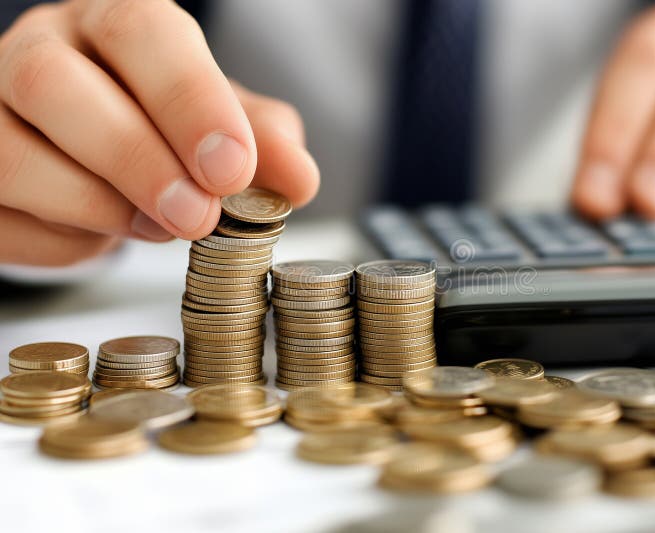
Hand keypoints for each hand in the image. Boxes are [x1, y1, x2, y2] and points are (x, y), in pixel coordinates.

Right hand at [0, 0, 318, 265]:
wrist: (94, 152)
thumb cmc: (162, 126)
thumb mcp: (223, 123)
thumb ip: (262, 141)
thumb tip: (298, 178)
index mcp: (112, 24)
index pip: (140, 31)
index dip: (188, 99)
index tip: (232, 166)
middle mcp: (38, 54)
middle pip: (54, 85)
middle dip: (135, 159)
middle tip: (198, 215)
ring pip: (12, 157)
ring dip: (97, 206)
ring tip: (159, 229)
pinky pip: (3, 218)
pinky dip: (63, 243)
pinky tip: (106, 236)